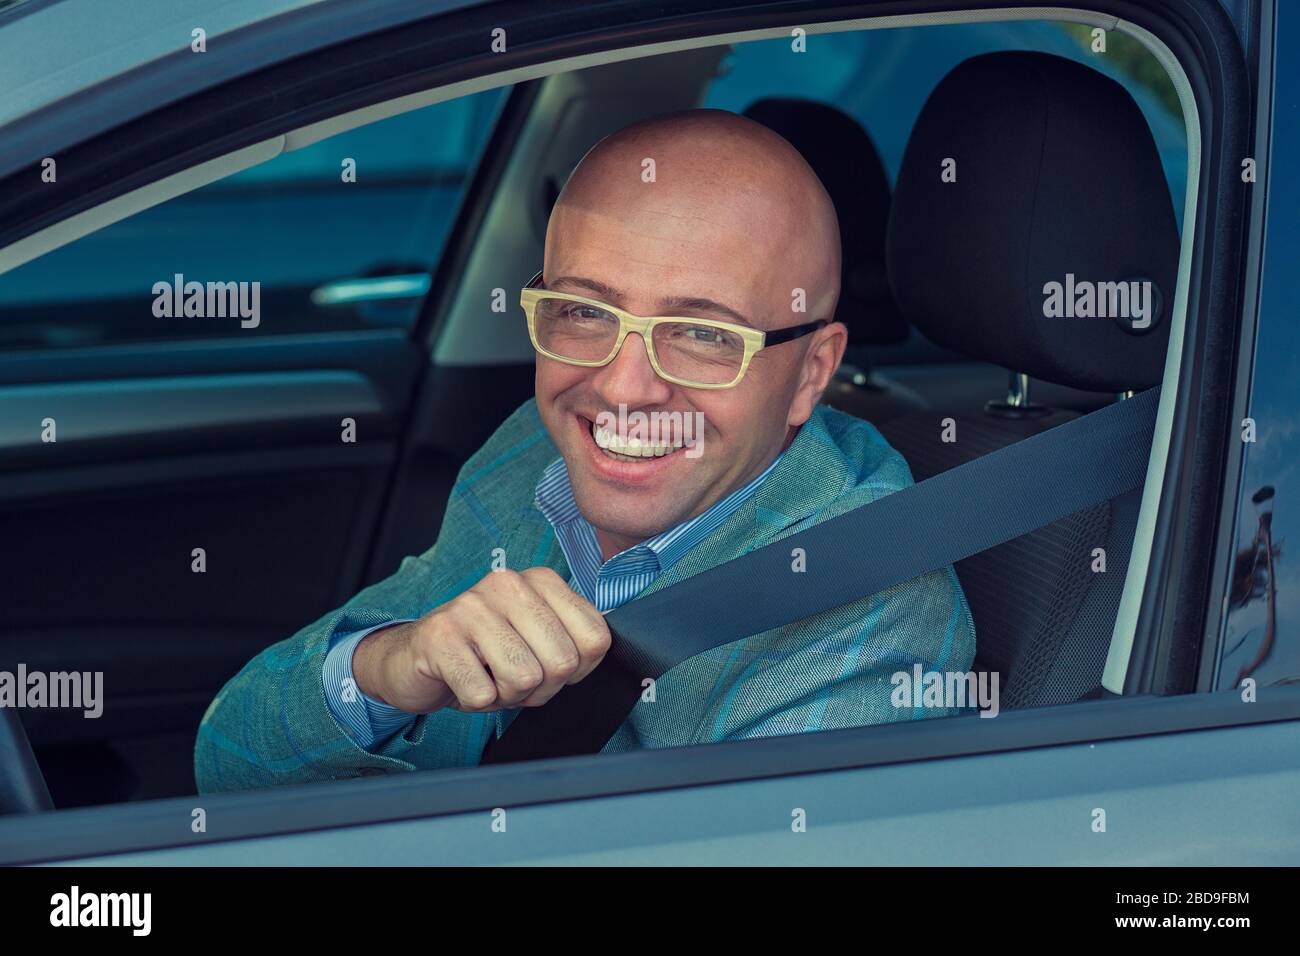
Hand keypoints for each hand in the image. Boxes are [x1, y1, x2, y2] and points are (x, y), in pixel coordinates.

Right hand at [352, 567, 610, 713]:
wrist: (413, 659)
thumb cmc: (483, 653)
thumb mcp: (536, 638)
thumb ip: (573, 639)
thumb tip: (602, 649)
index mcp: (540, 581)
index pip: (595, 637)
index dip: (578, 669)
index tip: (548, 664)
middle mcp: (508, 584)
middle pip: (562, 662)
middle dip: (540, 688)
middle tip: (511, 677)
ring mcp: (471, 606)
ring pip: (524, 678)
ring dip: (506, 695)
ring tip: (487, 677)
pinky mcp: (440, 635)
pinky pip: (482, 694)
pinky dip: (474, 701)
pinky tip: (461, 680)